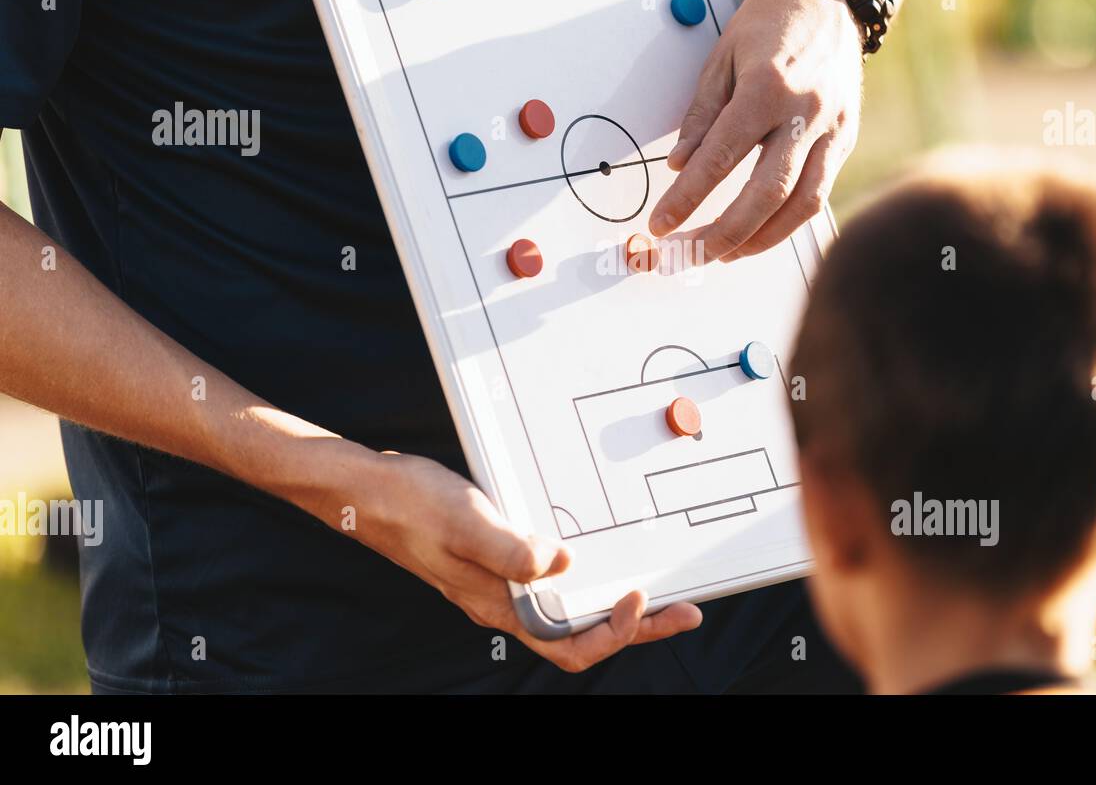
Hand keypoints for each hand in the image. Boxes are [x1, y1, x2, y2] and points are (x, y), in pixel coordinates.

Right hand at [357, 451, 702, 672]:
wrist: (367, 489)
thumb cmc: (410, 505)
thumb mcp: (466, 523)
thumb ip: (512, 550)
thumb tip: (563, 563)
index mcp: (500, 605)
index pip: (571, 647)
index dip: (616, 633)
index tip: (642, 597)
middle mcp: (506, 602)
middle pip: (583, 633)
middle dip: (640, 626)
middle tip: (688, 609)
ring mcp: (501, 583)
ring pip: (570, 608)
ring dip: (615, 603)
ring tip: (658, 588)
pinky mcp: (497, 559)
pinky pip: (551, 581)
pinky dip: (584, 574)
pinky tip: (597, 553)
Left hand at [648, 0, 863, 261]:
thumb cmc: (770, 21)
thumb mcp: (722, 57)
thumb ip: (701, 116)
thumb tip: (678, 167)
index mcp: (768, 86)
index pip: (720, 159)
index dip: (688, 198)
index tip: (662, 224)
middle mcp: (805, 112)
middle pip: (767, 193)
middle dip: (725, 233)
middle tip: (691, 254)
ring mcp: (833, 129)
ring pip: (802, 204)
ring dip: (761, 239)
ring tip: (725, 254)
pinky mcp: (847, 139)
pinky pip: (819, 195)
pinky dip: (787, 223)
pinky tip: (760, 234)